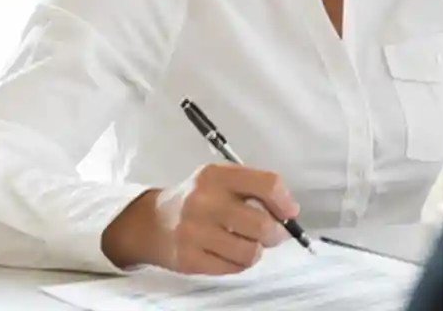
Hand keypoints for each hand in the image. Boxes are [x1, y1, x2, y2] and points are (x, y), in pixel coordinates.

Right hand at [102, 163, 299, 274]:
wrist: (153, 222)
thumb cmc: (197, 199)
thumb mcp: (220, 179)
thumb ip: (254, 188)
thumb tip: (289, 212)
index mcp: (216, 175)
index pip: (267, 184)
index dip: (285, 201)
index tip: (289, 212)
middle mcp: (204, 201)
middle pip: (262, 224)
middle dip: (275, 233)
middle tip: (271, 234)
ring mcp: (194, 232)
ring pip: (250, 252)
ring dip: (256, 250)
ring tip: (246, 243)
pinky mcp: (189, 258)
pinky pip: (234, 268)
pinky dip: (239, 263)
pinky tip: (229, 252)